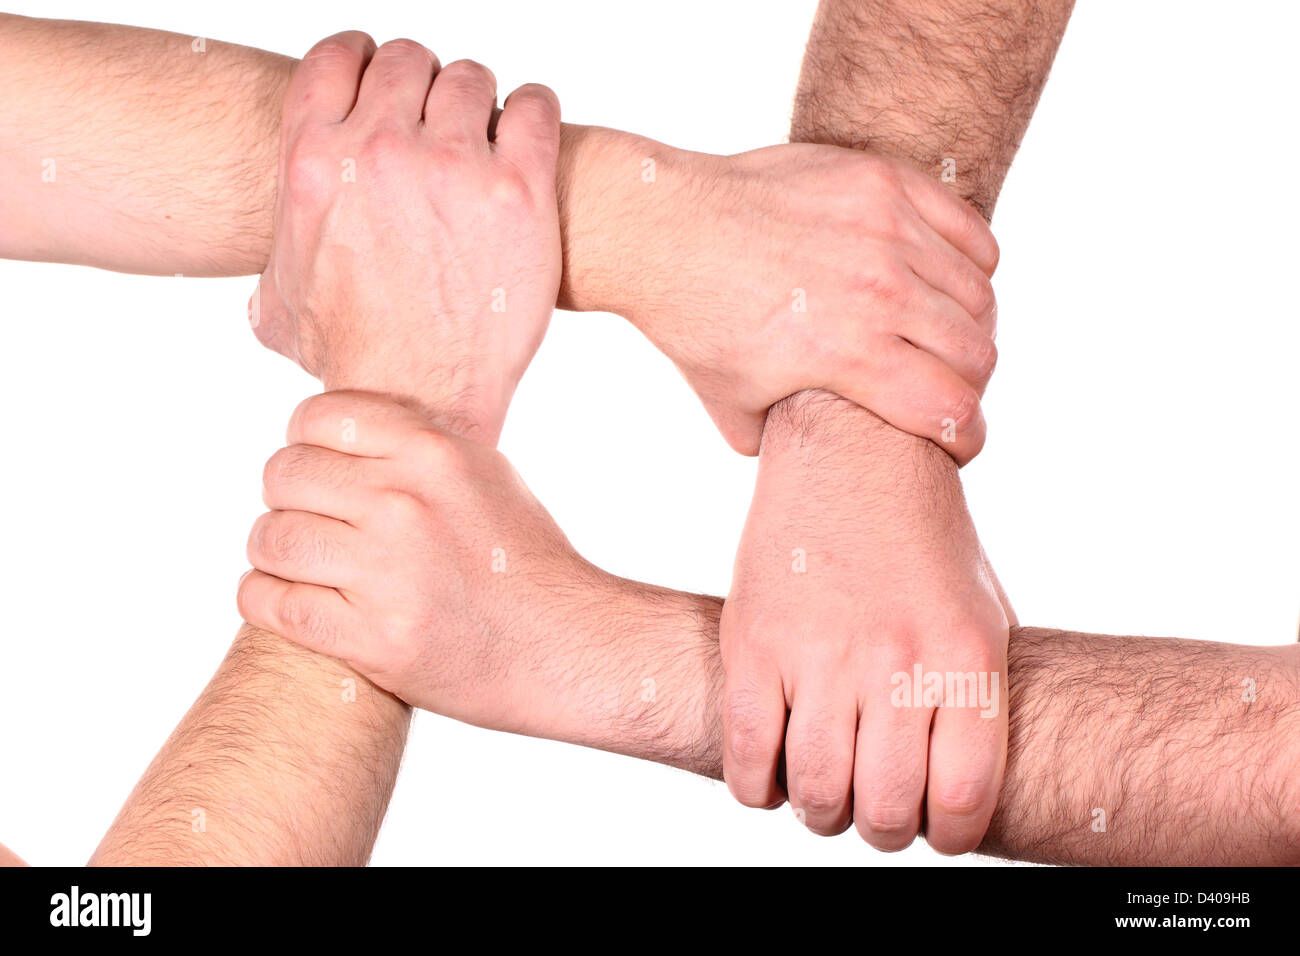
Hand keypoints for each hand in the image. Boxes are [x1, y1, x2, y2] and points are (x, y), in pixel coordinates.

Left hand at [237, 391, 600, 732]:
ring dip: (273, 553)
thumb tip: (338, 427)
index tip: (319, 471)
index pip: (319, 417)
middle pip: (285, 475)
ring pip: (271, 538)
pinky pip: (270, 602)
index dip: (306, 443)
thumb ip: (414, 446)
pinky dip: (264, 599)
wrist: (564, 646)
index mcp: (433, 453)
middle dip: (287, 499)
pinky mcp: (370, 638)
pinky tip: (288, 598)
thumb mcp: (485, 474)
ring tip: (299, 565)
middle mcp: (404, 504)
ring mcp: (385, 572)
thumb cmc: (523, 560)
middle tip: (310, 524)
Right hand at [250, 32, 561, 442]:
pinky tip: (528, 137)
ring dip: (481, 103)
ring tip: (488, 139)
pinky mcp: (517, 189)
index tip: (388, 88)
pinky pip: (534, 107)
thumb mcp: (281, 310)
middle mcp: (379, 150)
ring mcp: (452, 166)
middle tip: (443, 124)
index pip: (339, 56)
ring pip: (473, 80)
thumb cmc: (351, 361)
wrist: (419, 401)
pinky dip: (534, 113)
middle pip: (411, 61)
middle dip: (426, 87)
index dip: (367, 64)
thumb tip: (262, 290)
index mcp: (314, 160)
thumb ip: (271, 272)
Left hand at [578, 139, 999, 458]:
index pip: (952, 411)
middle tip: (941, 388)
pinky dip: (970, 266)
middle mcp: (878, 290)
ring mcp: (885, 228)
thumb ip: (786, 443)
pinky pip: (970, 235)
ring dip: (968, 327)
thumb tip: (819, 461)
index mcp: (848, 353)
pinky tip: (937, 282)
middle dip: (967, 387)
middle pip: (977, 356)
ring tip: (936, 336)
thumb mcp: (734, 407)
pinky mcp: (884, 182)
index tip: (955, 443)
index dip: (963, 439)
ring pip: (979, 296)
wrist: (664, 228)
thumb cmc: (694, 322)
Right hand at [719, 392, 1011, 852]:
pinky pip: (748, 756)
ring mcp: (818, 652)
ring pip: (815, 792)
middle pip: (883, 809)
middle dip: (880, 828)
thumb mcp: (983, 610)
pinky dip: (759, 789)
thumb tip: (959, 784)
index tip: (935, 828)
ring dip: (822, 812)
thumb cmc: (925, 540)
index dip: (948, 835)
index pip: (959, 799)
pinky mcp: (754, 642)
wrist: (854, 448)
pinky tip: (773, 774)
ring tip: (826, 793)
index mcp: (960, 657)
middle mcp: (892, 661)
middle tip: (874, 810)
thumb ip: (975, 698)